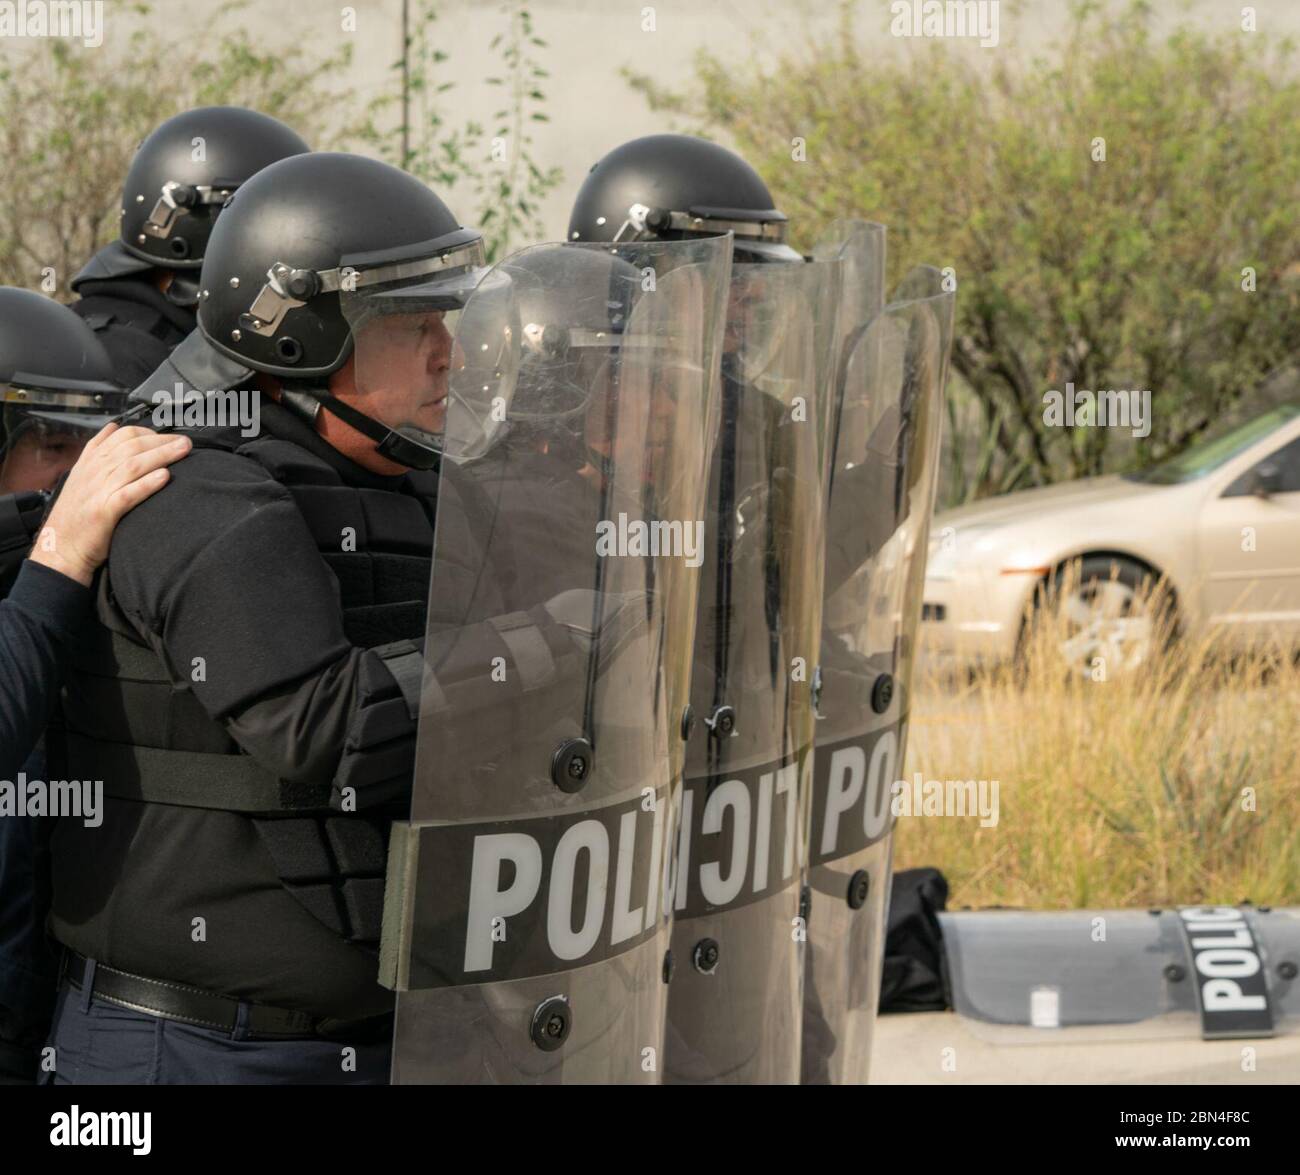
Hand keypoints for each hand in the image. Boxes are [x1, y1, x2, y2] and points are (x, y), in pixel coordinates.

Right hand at [28, 423, 191, 586]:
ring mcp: (98, 490)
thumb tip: (113, 428)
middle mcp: (94, 472)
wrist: (60, 547)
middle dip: (161, 441)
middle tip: (186, 442)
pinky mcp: (103, 511)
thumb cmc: (77, 514)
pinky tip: (164, 477)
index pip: (122, 435)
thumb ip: (97, 451)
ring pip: (132, 465)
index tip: (169, 437)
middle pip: (132, 447)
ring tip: (183, 451)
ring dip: (161, 455)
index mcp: (91, 462)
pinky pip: (128, 494)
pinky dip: (147, 483)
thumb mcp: (81, 475)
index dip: (149, 433)